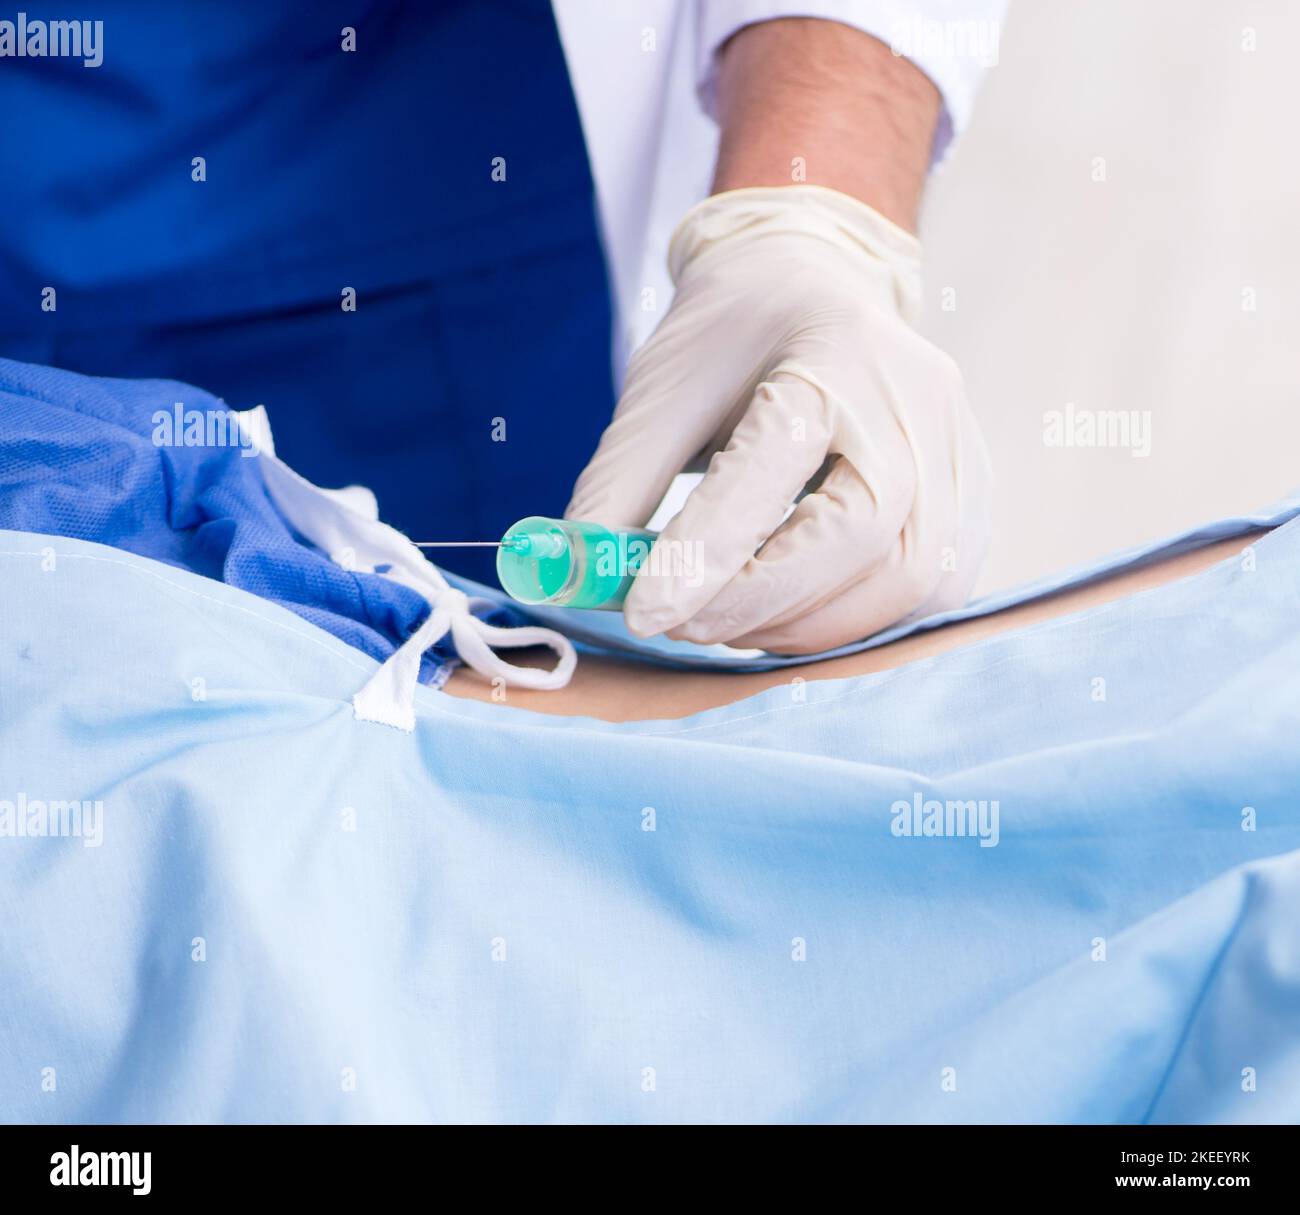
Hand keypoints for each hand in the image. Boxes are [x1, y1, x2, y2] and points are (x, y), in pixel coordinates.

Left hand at [565, 184, 991, 652]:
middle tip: (684, 622)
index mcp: (831, 350)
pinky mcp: (972, 496)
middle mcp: (915, 400)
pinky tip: (794, 610)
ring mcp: (958, 449)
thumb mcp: (659, 393)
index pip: (772, 466)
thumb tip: (580, 585)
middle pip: (864, 535)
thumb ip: (617, 489)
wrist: (815, 287)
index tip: (643, 613)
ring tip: (732, 619)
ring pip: (908, 579)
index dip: (706, 552)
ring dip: (808, 626)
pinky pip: (932, 590)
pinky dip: (855, 622)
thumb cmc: (731, 340)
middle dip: (763, 601)